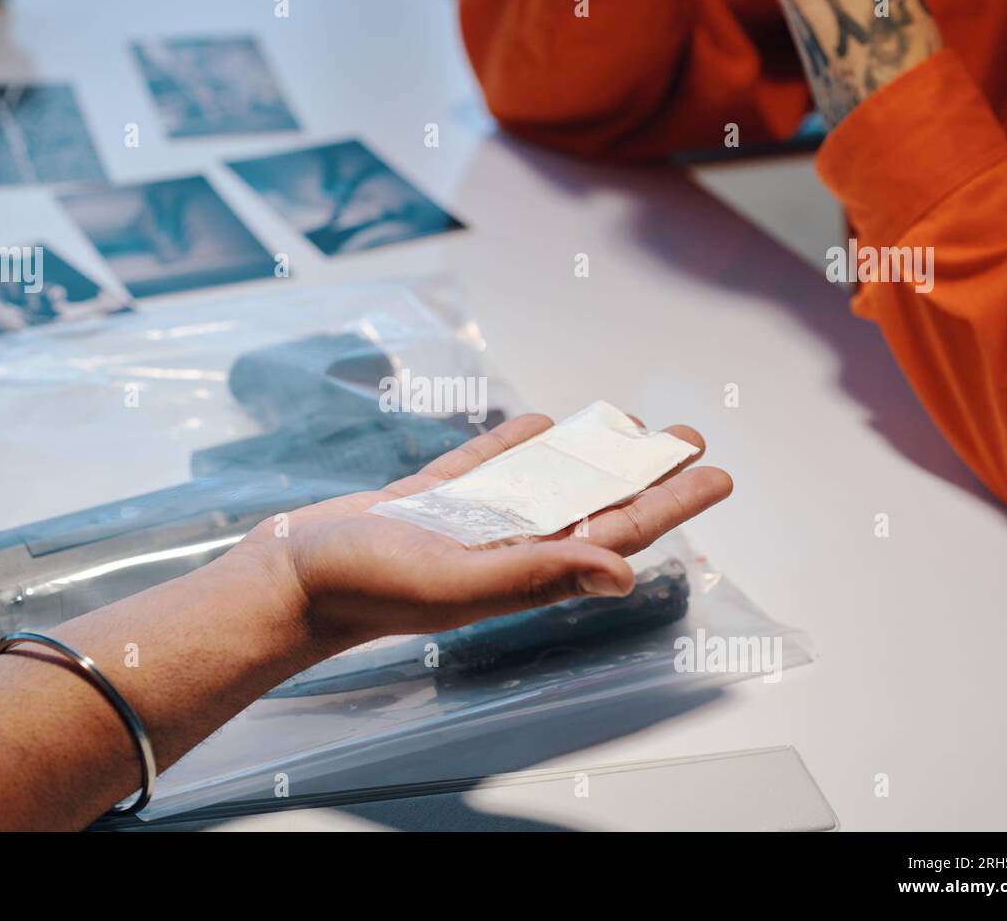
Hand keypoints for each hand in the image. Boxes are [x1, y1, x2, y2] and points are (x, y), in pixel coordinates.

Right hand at [230, 412, 731, 648]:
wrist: (290, 575)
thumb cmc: (364, 583)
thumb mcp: (456, 580)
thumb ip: (539, 572)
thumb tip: (626, 573)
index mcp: (524, 566)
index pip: (618, 531)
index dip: (671, 503)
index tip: (716, 473)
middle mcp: (507, 544)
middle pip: (595, 501)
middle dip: (643, 471)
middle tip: (685, 435)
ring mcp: (470, 520)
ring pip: (547, 480)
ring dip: (590, 454)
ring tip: (626, 424)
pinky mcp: (433, 500)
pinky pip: (489, 466)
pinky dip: (520, 443)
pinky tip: (540, 424)